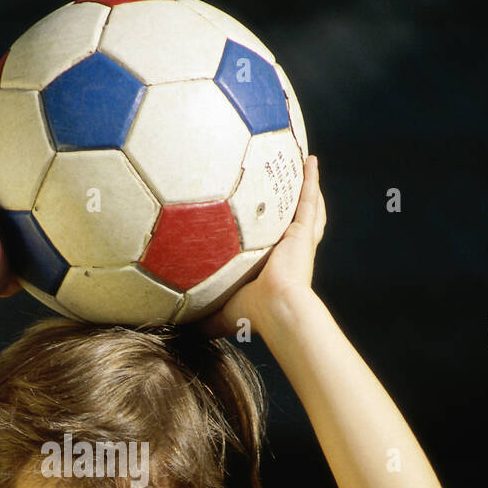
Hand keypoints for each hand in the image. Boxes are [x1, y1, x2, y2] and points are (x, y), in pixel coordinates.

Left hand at [199, 155, 326, 337]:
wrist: (275, 309)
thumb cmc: (250, 314)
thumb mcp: (219, 311)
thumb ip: (201, 316)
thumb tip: (176, 327)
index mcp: (273, 269)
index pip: (273, 247)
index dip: (271, 235)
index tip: (261, 223)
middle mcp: (289, 253)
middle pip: (294, 224)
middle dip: (293, 206)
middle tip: (288, 186)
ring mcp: (299, 241)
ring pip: (306, 209)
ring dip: (307, 189)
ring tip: (304, 167)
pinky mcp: (303, 232)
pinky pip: (308, 199)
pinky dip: (311, 179)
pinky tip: (310, 160)